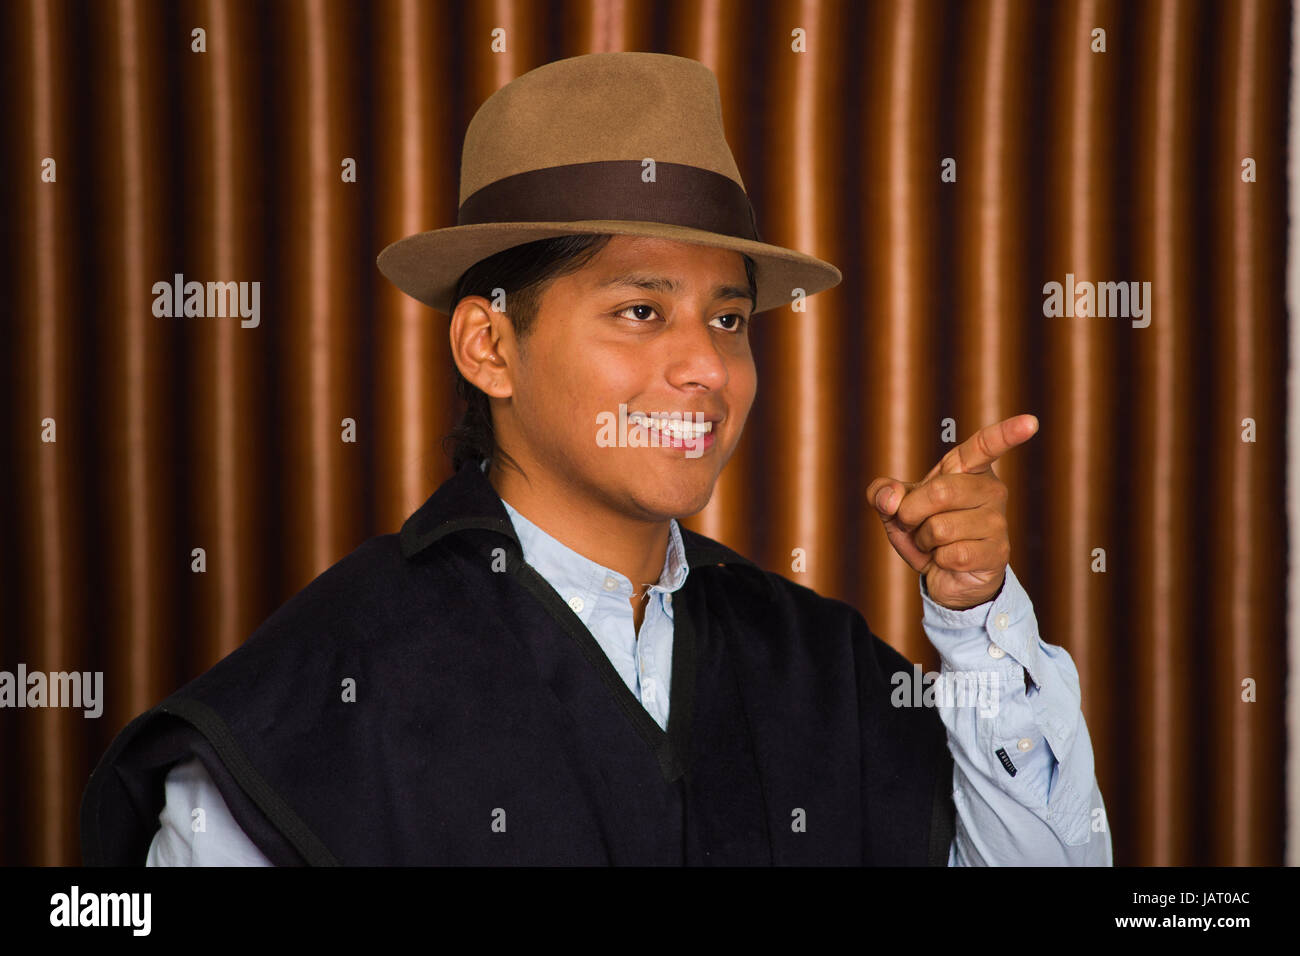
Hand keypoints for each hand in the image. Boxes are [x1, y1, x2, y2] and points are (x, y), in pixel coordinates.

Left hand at [865, 414, 1038, 610]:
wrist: (943, 574)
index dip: (1007, 433)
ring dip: (924, 540)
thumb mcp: (895, 508)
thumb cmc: (922, 530)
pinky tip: (947, 559)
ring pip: (941, 528)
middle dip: (910, 513)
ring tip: (935, 543)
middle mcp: (990, 489)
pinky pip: (952, 554)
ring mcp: (997, 521)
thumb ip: (882, 493)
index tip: (1031, 421)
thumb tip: (890, 499)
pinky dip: (937, 560)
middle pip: (940, 491)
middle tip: (914, 523)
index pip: (986, 446)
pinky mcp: (998, 552)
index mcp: (967, 469)